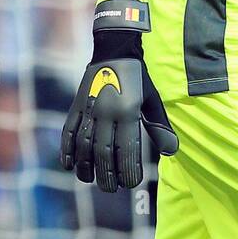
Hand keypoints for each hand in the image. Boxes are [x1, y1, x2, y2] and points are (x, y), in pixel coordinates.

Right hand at [60, 0, 177, 191]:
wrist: (114, 49)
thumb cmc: (138, 79)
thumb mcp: (152, 100)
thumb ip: (160, 126)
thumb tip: (171, 151)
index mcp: (127, 112)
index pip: (127, 149)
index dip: (128, 169)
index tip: (131, 183)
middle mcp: (106, 112)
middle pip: (103, 152)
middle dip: (107, 174)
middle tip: (111, 189)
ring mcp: (88, 109)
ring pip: (82, 145)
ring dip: (85, 167)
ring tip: (89, 181)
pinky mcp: (76, 105)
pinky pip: (67, 131)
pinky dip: (66, 149)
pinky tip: (68, 164)